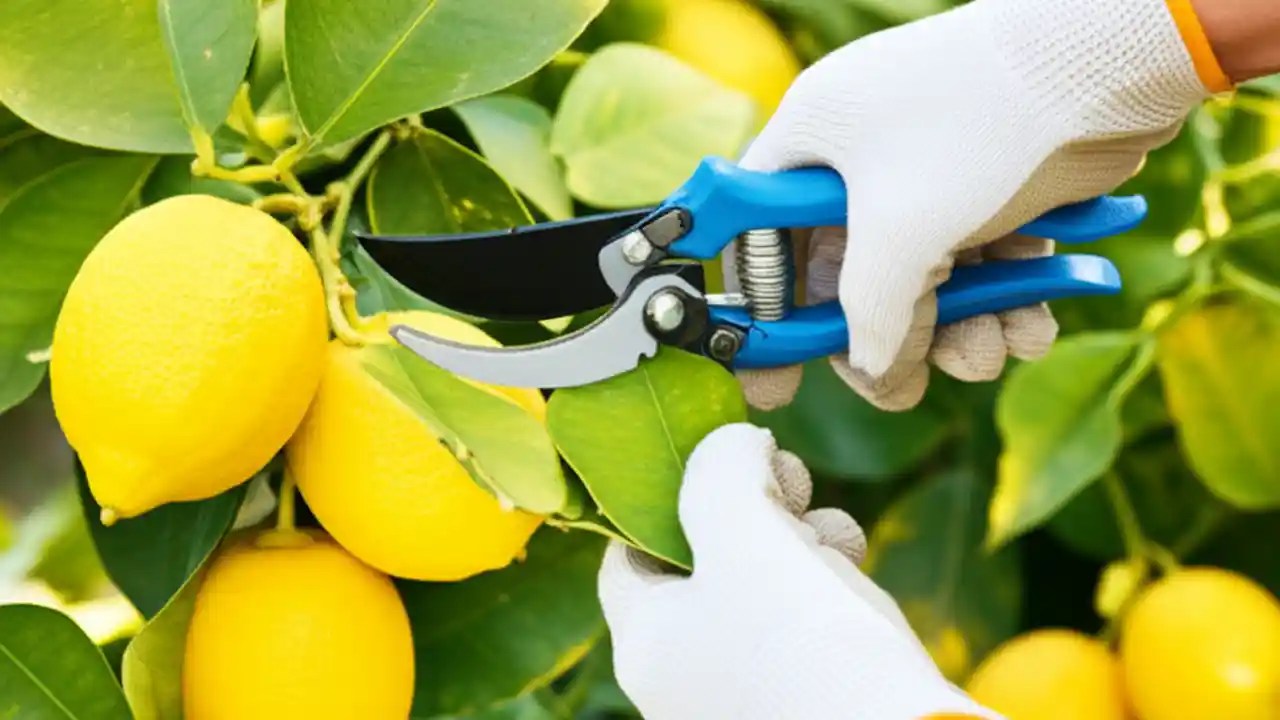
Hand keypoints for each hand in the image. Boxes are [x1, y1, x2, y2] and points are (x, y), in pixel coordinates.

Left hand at [597, 424, 1000, 719]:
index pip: (628, 553)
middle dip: (753, 512)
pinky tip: (852, 569)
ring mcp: (748, 697)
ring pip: (764, 588)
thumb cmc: (805, 647)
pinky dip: (830, 587)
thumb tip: (732, 445)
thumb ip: (719, 470)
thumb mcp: (742, 531)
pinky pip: (808, 627)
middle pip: (705, 563)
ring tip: (830, 533)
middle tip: (789, 485)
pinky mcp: (811, 700)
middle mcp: (685, 682)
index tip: (724, 464)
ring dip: (800, 542)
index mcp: (647, 646)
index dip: (671, 495)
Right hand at [727, 0, 1215, 411]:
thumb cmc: (982, 128)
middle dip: (889, 336)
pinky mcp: (997, 176)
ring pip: (925, 274)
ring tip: (989, 353)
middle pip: (850, 272)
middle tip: (903, 389)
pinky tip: (1030, 331)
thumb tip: (873, 367)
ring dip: (957, 330)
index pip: (761, 238)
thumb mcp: (902, 233)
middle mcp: (864, 151)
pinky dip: (1004, 300)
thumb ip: (870, 314)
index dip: (764, 313)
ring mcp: (932, 164)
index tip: (776, 378)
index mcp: (813, 141)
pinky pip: (981, 256)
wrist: (1110, 63)